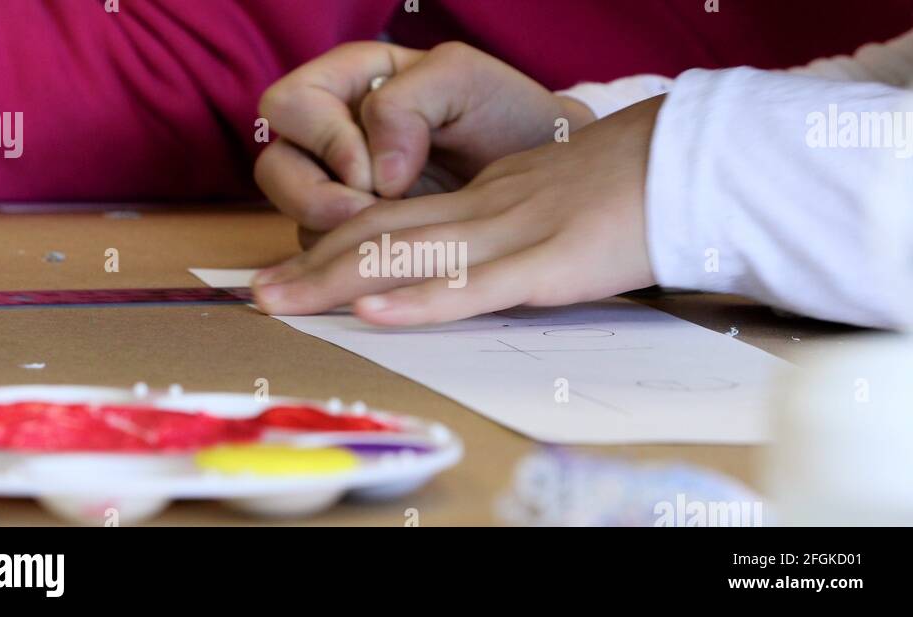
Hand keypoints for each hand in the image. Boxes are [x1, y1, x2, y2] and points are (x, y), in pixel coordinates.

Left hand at [252, 96, 663, 325]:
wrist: (688, 162)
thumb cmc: (624, 184)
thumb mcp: (546, 195)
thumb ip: (502, 222)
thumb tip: (464, 252)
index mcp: (481, 198)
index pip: (392, 220)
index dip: (332, 246)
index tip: (288, 272)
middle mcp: (481, 212)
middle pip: (380, 237)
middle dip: (312, 268)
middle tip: (256, 295)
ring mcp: (512, 235)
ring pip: (409, 258)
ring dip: (337, 282)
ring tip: (280, 302)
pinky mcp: (550, 263)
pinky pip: (474, 286)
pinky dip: (420, 301)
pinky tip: (374, 310)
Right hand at [254, 41, 594, 242]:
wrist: (550, 170)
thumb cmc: (506, 114)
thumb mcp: (463, 80)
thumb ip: (408, 102)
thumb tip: (374, 174)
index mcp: (347, 85)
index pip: (291, 106)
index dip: (325, 141)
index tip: (374, 173)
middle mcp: (334, 140)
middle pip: (277, 170)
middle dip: (316, 200)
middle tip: (365, 214)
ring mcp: (346, 193)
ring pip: (300, 222)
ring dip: (334, 242)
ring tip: (382, 250)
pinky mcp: (367, 242)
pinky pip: (335, 263)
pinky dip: (353, 274)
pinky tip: (376, 285)